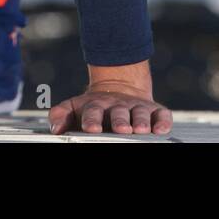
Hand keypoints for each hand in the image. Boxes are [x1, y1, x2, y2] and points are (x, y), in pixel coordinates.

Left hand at [49, 81, 172, 135]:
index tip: (90, 128)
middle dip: (120, 121)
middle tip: (120, 129)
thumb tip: (55, 129)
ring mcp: (137, 107)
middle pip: (119, 112)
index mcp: (97, 105)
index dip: (92, 119)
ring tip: (139, 130)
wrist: (120, 89)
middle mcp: (118, 106)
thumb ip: (61, 115)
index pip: (93, 111)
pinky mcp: (155, 110)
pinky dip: (162, 121)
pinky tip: (161, 129)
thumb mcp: (74, 107)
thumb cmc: (94, 107)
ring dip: (140, 121)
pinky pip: (161, 115)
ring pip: (140, 113)